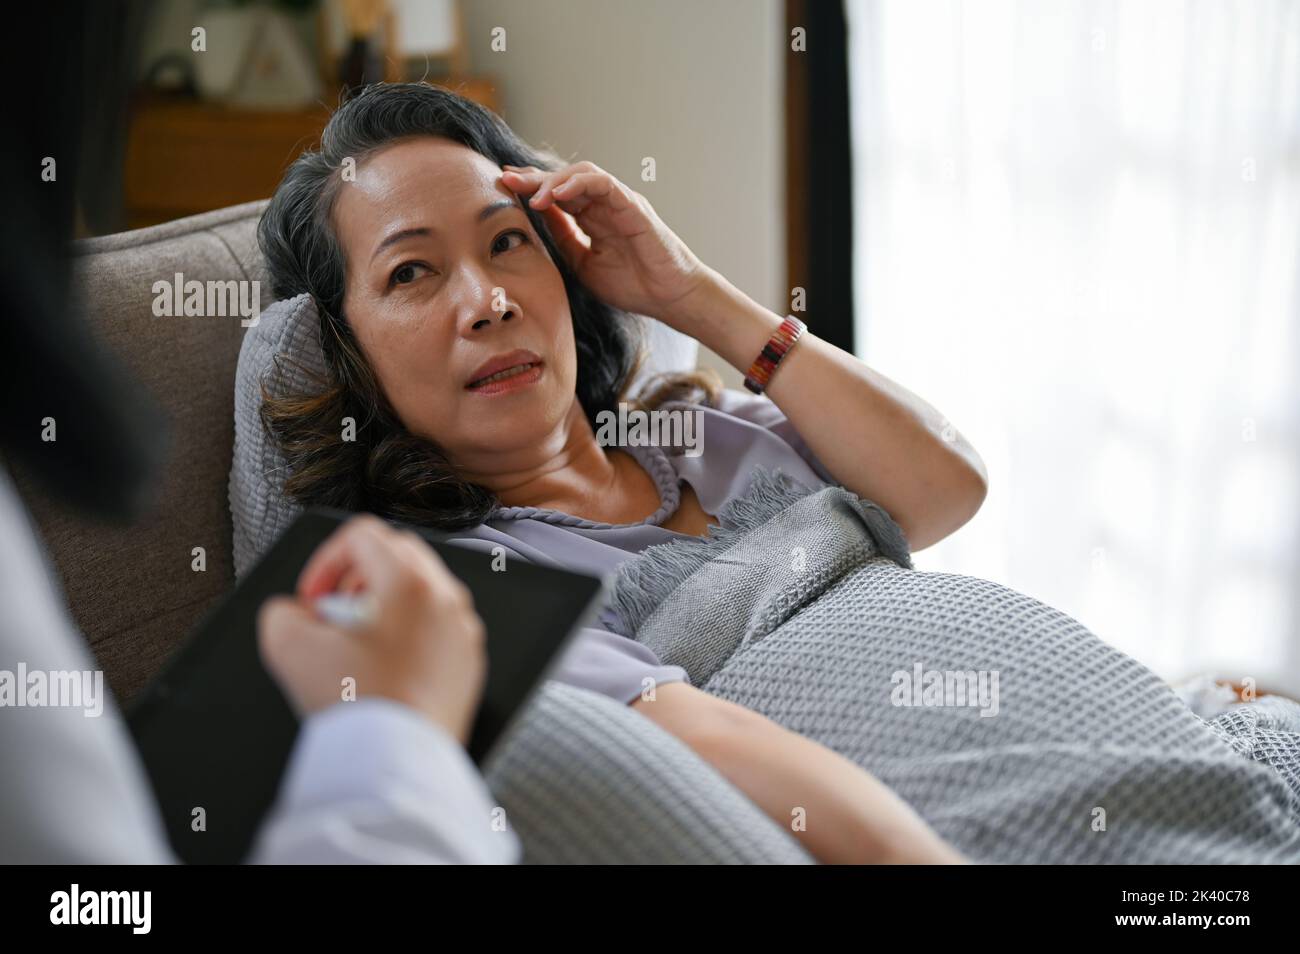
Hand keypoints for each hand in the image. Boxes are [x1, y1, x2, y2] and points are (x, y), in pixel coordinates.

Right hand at [256, 514, 486, 744]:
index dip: (325, 560)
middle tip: (333, 611)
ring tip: (356, 642)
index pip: (363, 535)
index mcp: (409, 583)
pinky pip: (438, 627)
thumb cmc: (359, 707)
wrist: (397, 763)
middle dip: (357, 575)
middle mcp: (446, 598)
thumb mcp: (289, 648)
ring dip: (383, 602)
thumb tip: (294, 614)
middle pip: (399, 554)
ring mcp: (463, 630)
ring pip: (423, 590)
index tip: (312, 597)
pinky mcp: (469, 662)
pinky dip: (409, 631)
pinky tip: (383, 667)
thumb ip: (281, 613)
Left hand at [501, 161, 713, 329]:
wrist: (670, 299)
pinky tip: (557, 194)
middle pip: (563, 179)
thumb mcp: (583, 263)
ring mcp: (619, 202)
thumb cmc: (633, 285)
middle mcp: (604, 205)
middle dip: (532, 178)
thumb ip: (562, 239)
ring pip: (581, 174)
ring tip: (530, 194)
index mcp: (593, 218)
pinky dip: (579, 184)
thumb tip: (534, 220)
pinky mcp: (633, 205)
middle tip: (505, 181)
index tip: (502, 189)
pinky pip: (604, 184)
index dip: (530, 188)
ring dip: (552, 180)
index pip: (557, 194)